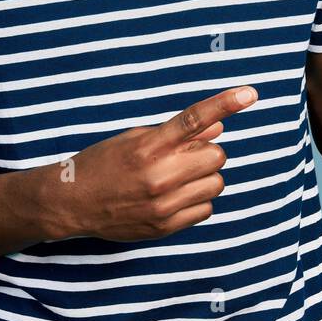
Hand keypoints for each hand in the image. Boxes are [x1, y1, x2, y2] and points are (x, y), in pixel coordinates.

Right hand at [45, 86, 256, 242]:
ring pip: (216, 183)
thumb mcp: (135, 138)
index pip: (194, 120)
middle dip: (205, 153)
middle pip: (216, 156)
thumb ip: (178, 134)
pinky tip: (175, 197)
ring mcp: (163, 204)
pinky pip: (206, 209)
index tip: (249, 93)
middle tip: (183, 156)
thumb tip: (219, 128)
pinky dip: (197, 200)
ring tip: (177, 177)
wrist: (72, 202)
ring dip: (204, 177)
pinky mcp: (165, 226)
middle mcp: (159, 175)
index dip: (224, 104)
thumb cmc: (103, 163)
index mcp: (149, 146)